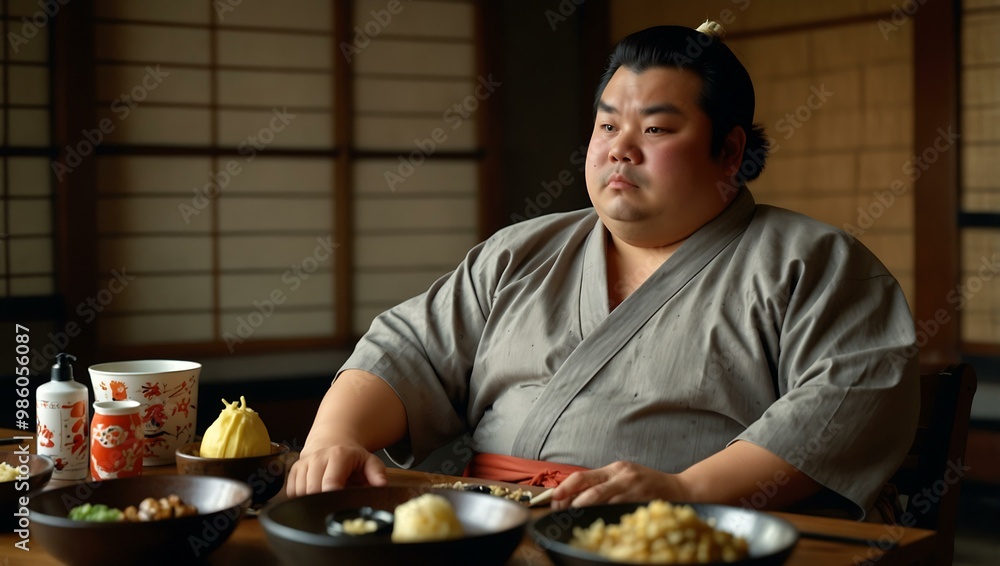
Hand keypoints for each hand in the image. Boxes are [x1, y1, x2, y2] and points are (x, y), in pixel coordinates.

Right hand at [286, 442, 387, 496]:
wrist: (332, 440)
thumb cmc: (352, 456)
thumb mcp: (369, 461)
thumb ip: (377, 473)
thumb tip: (381, 485)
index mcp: (338, 456)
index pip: (330, 482)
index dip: (332, 497)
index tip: (337, 506)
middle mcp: (318, 458)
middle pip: (312, 490)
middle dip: (321, 502)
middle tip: (332, 507)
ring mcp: (303, 463)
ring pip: (300, 492)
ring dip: (310, 501)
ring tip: (324, 500)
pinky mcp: (293, 470)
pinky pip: (291, 491)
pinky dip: (299, 499)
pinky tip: (312, 497)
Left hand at [550, 461, 687, 509]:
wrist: (679, 489)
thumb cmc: (647, 484)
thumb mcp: (624, 476)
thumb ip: (603, 483)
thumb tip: (574, 495)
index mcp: (615, 468)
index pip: (584, 476)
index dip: (566, 487)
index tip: (554, 497)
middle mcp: (622, 476)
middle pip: (590, 489)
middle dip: (571, 502)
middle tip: (560, 512)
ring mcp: (632, 490)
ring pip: (602, 502)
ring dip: (585, 511)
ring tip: (572, 518)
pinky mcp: (641, 503)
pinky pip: (618, 512)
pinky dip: (604, 517)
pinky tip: (596, 524)